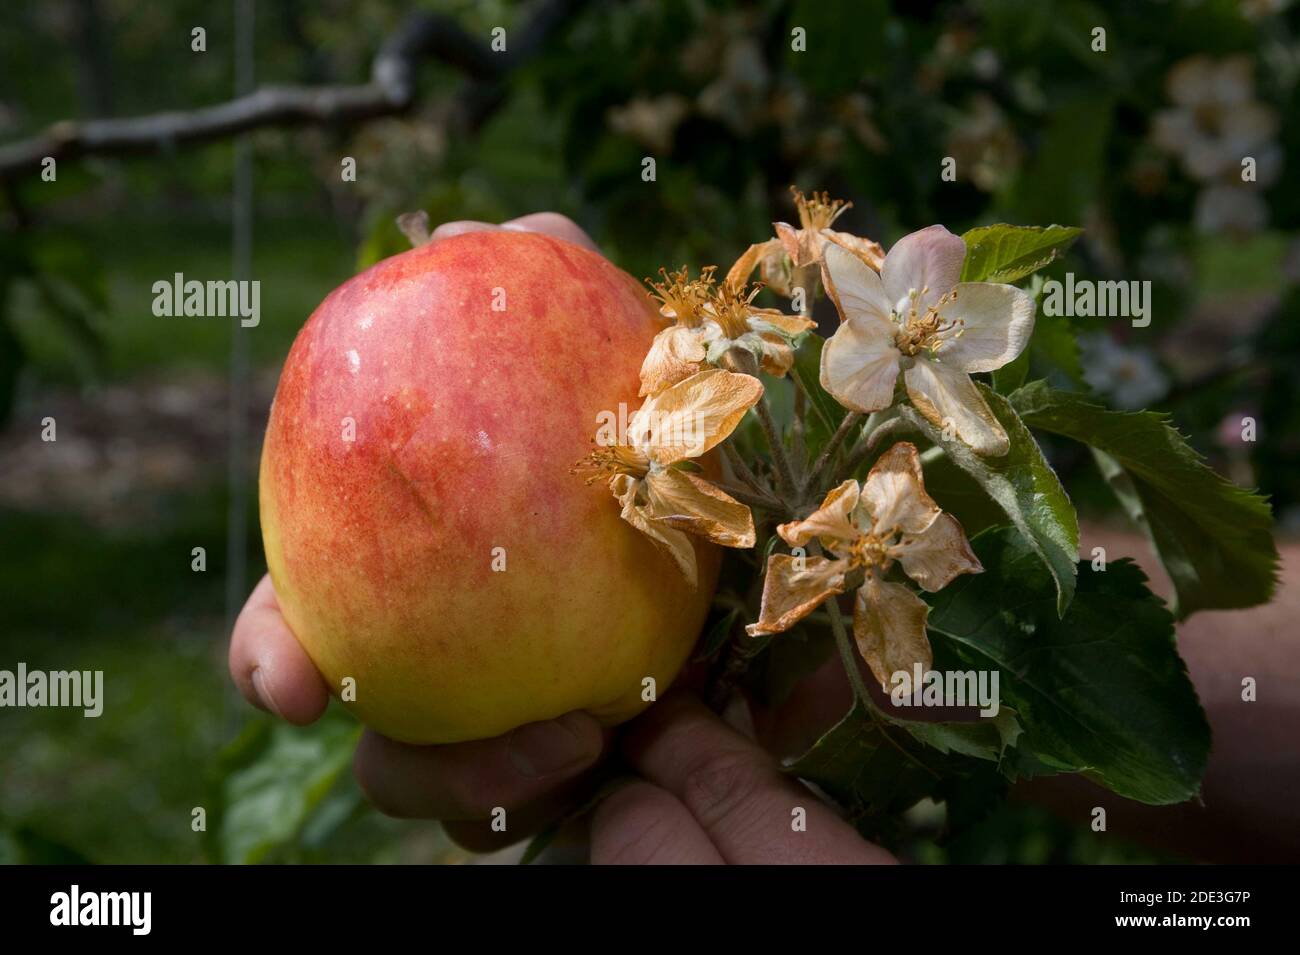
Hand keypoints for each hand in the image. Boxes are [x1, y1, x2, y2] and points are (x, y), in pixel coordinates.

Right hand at [230, 211, 894, 862]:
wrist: (803, 481)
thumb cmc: (683, 400)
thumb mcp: (625, 331)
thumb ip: (551, 273)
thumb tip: (469, 237)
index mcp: (425, 578)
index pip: (313, 629)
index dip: (275, 659)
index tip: (290, 685)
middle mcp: (463, 661)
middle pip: (389, 747)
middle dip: (417, 768)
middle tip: (503, 736)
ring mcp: (533, 720)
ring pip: (473, 803)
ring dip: (499, 786)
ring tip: (587, 734)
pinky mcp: (615, 765)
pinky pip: (584, 816)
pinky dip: (592, 779)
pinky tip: (648, 731)